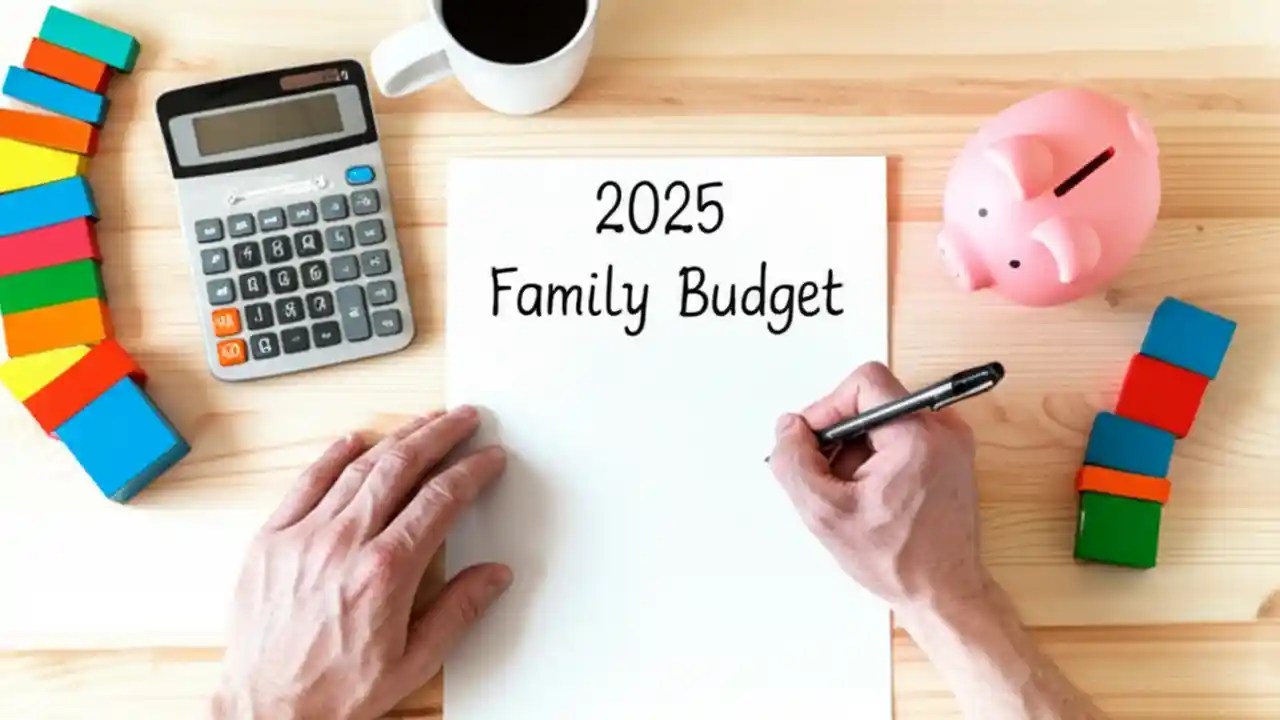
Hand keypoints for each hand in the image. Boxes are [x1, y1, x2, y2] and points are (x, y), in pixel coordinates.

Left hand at [212, 406, 511, 719]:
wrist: (267, 711)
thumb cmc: (335, 692)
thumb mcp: (413, 663)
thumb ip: (458, 612)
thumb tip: (494, 576)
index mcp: (386, 573)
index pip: (440, 500)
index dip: (471, 471)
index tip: (488, 458)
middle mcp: (344, 544)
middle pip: (402, 468)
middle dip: (440, 435)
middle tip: (463, 419)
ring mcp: (303, 537)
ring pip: (358, 468)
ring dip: (397, 438)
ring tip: (423, 423)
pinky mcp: (270, 540)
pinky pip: (306, 483)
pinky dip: (333, 456)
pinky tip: (354, 441)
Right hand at [768, 362, 988, 621]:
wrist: (944, 594)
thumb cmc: (897, 561)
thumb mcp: (825, 514)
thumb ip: (794, 462)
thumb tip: (789, 427)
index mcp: (918, 436)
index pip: (864, 383)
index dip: (828, 407)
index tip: (813, 443)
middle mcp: (943, 430)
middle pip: (873, 402)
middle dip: (840, 437)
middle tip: (828, 478)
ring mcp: (952, 443)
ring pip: (884, 422)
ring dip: (857, 452)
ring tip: (852, 495)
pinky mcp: (951, 458)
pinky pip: (902, 438)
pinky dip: (877, 460)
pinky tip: (870, 497)